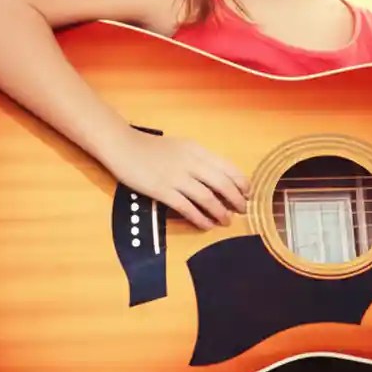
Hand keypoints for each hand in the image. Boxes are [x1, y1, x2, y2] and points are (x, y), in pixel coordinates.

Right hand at [102, 128, 250, 229]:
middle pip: (222, 183)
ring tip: (226, 221)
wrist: (123, 146)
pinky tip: (206, 225)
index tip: (248, 192)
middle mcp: (190, 163)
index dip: (241, 182)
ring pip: (207, 198)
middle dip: (236, 199)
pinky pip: (187, 208)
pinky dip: (200, 218)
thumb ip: (197, 160)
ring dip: (220, 212)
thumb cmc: (151, 147)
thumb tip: (216, 178)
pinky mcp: (162, 191)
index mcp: (196, 150)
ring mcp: (176, 177)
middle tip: (242, 210)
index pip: (227, 167)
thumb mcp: (180, 147)